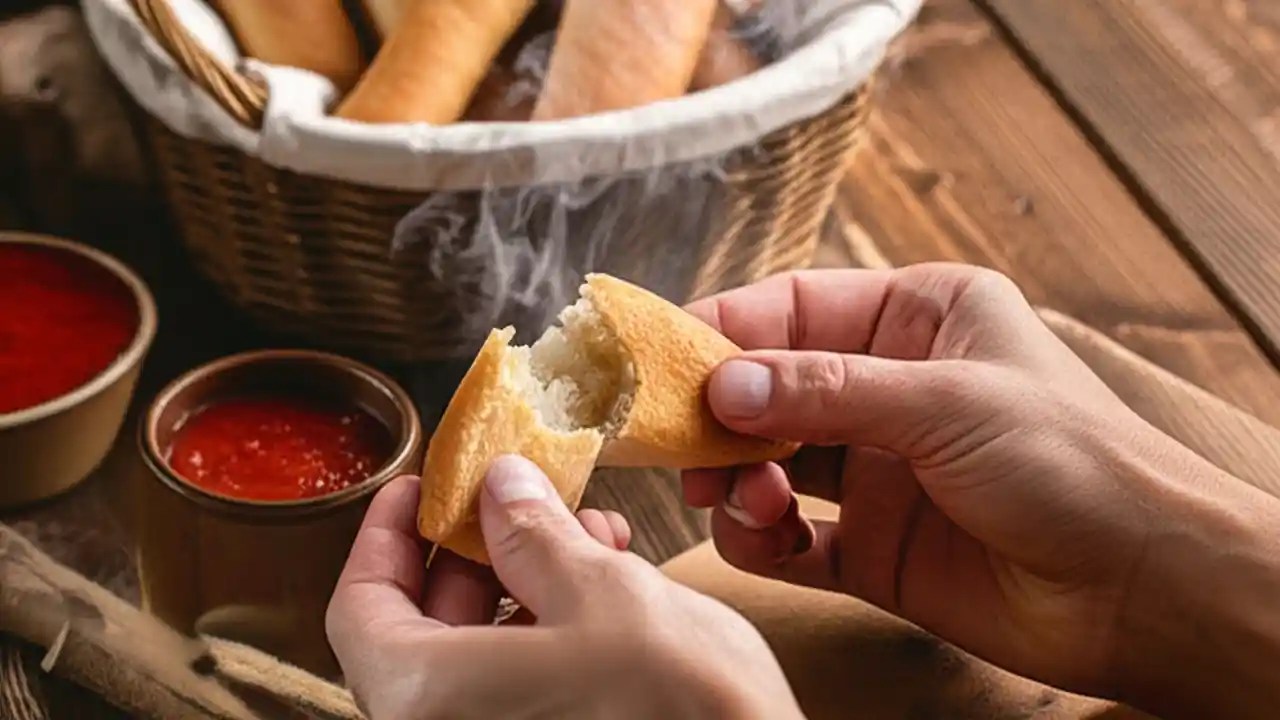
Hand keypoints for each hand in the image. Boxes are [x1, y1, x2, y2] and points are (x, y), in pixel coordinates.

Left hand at [327, 456, 801, 719]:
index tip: (417, 486)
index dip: (384, 535)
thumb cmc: (682, 710)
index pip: (358, 606)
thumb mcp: (601, 593)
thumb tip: (499, 486)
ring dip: (526, 574)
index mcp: (428, 697)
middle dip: (474, 545)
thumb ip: (533, 532)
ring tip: (581, 525)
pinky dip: (555, 620)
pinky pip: (526, 678)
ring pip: (482, 646)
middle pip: (423, 623)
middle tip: (511, 490)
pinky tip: (607, 572)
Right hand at [682, 265, 1279, 718]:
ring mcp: (877, 471)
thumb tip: (721, 387)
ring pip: (769, 463)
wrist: (1142, 588)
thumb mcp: (945, 401)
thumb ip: (825, 392)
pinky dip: (762, 541)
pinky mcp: (871, 547)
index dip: (721, 329)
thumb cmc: (1073, 462)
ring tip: (748, 499)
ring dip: (740, 480)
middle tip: (681, 445)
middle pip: (766, 386)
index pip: (792, 308)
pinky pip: (789, 538)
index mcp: (918, 320)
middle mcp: (888, 388)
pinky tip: (772, 540)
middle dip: (718, 415)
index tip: (658, 360)